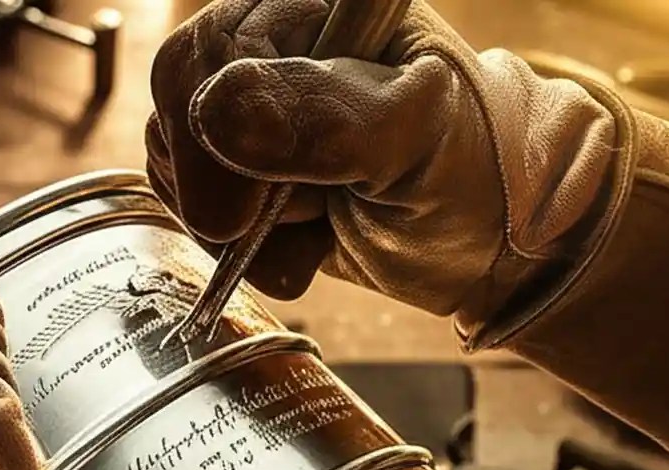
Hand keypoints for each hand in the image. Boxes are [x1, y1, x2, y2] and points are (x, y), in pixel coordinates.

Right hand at [145, 0, 617, 321]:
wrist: (491, 241)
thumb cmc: (472, 172)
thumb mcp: (415, 139)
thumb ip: (325, 122)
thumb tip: (218, 115)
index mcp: (316, 8)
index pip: (210, 51)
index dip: (205, 136)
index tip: (235, 219)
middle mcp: (276, 47)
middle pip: (178, 101)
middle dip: (215, 184)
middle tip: (258, 231)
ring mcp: (257, 110)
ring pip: (178, 158)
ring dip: (232, 221)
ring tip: (311, 229)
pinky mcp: (250, 170)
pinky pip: (197, 202)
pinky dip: (239, 246)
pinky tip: (300, 246)